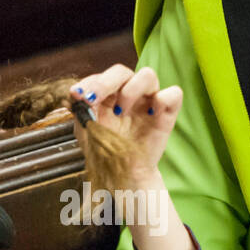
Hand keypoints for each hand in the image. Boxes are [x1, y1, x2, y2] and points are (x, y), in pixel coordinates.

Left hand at [69, 64, 182, 188]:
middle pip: (121, 72)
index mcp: (109, 95)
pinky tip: (150, 113)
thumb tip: (76, 94)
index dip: (89, 83)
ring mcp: (148, 101)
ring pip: (148, 75)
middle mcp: (129, 93)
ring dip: (130, 90)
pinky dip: (163, 98)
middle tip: (92, 99)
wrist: (122, 177)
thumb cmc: (106, 152)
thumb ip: (81, 110)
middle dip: (104, 83)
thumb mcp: (86, 130)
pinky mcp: (166, 114)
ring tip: (121, 112)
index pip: (101, 77)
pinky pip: (173, 94)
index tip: (77, 95)